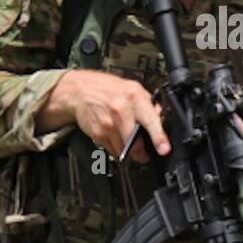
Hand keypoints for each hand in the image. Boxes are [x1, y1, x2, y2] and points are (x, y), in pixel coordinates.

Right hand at [39, 69, 169, 161]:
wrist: (79, 90)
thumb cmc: (107, 88)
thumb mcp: (132, 87)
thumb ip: (148, 102)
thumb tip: (161, 116)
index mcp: (134, 97)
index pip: (150, 120)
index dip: (158, 137)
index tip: (163, 149)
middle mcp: (121, 110)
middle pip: (135, 142)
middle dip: (141, 153)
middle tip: (145, 155)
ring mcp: (108, 124)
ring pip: (124, 149)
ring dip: (128, 150)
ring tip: (127, 140)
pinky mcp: (98, 133)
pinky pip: (112, 149)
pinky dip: (116, 147)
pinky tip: (115, 136)